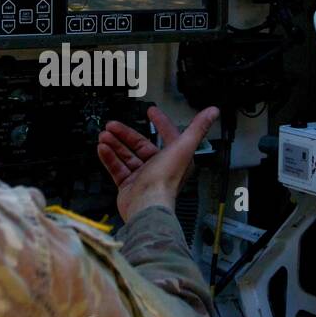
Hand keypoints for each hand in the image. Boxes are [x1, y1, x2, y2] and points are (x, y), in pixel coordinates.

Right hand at [97, 105, 219, 221]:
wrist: (147, 204)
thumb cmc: (166, 180)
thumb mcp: (184, 146)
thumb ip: (197, 128)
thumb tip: (213, 112)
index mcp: (175, 158)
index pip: (167, 135)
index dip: (160, 122)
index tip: (151, 111)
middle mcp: (160, 167)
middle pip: (141, 145)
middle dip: (126, 134)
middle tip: (113, 125)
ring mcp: (143, 177)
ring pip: (127, 156)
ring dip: (115, 144)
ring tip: (104, 136)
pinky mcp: (129, 186)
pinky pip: (117, 168)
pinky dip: (109, 158)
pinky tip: (102, 149)